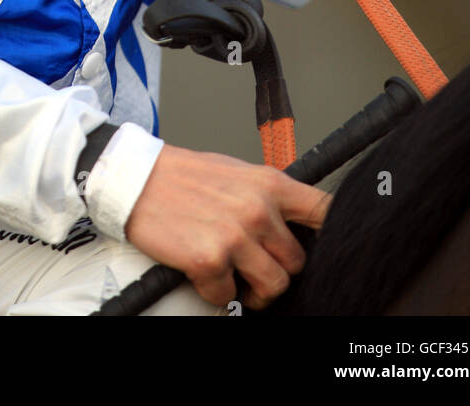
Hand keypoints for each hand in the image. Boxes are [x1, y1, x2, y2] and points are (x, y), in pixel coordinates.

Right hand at [125, 144, 331, 308]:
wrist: (135, 178)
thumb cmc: (183, 175)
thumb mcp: (236, 172)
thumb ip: (266, 195)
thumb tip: (289, 224)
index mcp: (269, 183)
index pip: (323, 211)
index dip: (334, 234)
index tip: (331, 246)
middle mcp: (258, 210)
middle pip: (297, 262)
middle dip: (276, 268)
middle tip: (254, 265)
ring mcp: (236, 237)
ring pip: (273, 286)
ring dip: (254, 290)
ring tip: (234, 276)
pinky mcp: (210, 261)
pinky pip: (228, 296)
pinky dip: (215, 291)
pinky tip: (202, 271)